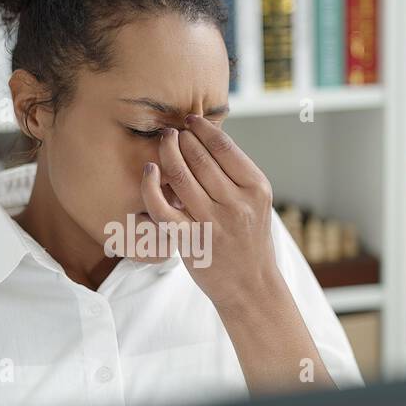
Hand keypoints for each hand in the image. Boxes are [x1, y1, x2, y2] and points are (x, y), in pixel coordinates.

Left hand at [139, 115, 283, 310]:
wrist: (251, 285)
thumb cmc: (250, 240)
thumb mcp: (256, 203)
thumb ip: (236, 175)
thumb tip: (206, 139)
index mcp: (256, 188)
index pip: (225, 147)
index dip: (203, 128)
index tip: (191, 120)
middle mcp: (236, 203)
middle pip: (200, 158)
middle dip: (182, 138)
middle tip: (171, 130)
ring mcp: (212, 222)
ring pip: (181, 176)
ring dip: (167, 152)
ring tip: (163, 141)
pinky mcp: (190, 241)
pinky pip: (163, 208)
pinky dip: (151, 186)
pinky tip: (149, 171)